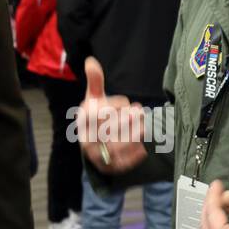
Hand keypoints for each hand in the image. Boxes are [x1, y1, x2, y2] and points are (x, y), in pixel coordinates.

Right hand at [78, 57, 147, 174]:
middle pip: (107, 131)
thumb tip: (91, 61)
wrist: (94, 143)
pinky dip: (132, 157)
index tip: (126, 103)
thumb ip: (95, 81)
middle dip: (126, 121)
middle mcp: (87, 141)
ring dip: (132, 136)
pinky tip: (142, 149)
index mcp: (83, 123)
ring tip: (144, 127)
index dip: (114, 107)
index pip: (97, 115)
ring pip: (115, 148)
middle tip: (139, 112)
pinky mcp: (108, 167)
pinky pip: (121, 164)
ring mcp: (97, 155)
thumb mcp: (94, 98)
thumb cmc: (96, 116)